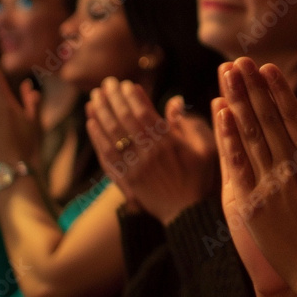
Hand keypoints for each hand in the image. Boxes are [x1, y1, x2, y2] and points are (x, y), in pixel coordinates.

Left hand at [86, 77, 217, 222]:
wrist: (187, 213)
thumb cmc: (199, 177)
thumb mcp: (205, 147)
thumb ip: (188, 123)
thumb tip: (173, 101)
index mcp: (168, 142)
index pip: (144, 113)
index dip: (132, 97)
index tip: (125, 84)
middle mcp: (148, 153)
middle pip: (124, 120)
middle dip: (113, 99)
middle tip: (105, 83)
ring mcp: (135, 167)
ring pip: (112, 136)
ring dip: (100, 114)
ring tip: (94, 97)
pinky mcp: (126, 179)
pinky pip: (106, 155)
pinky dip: (97, 138)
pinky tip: (91, 123)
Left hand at [214, 57, 296, 296]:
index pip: (293, 114)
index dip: (278, 89)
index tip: (266, 67)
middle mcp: (293, 166)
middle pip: (268, 118)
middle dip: (252, 87)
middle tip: (239, 61)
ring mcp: (271, 185)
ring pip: (250, 134)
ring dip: (237, 102)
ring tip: (227, 76)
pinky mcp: (254, 206)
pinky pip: (238, 166)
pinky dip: (228, 138)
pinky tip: (221, 116)